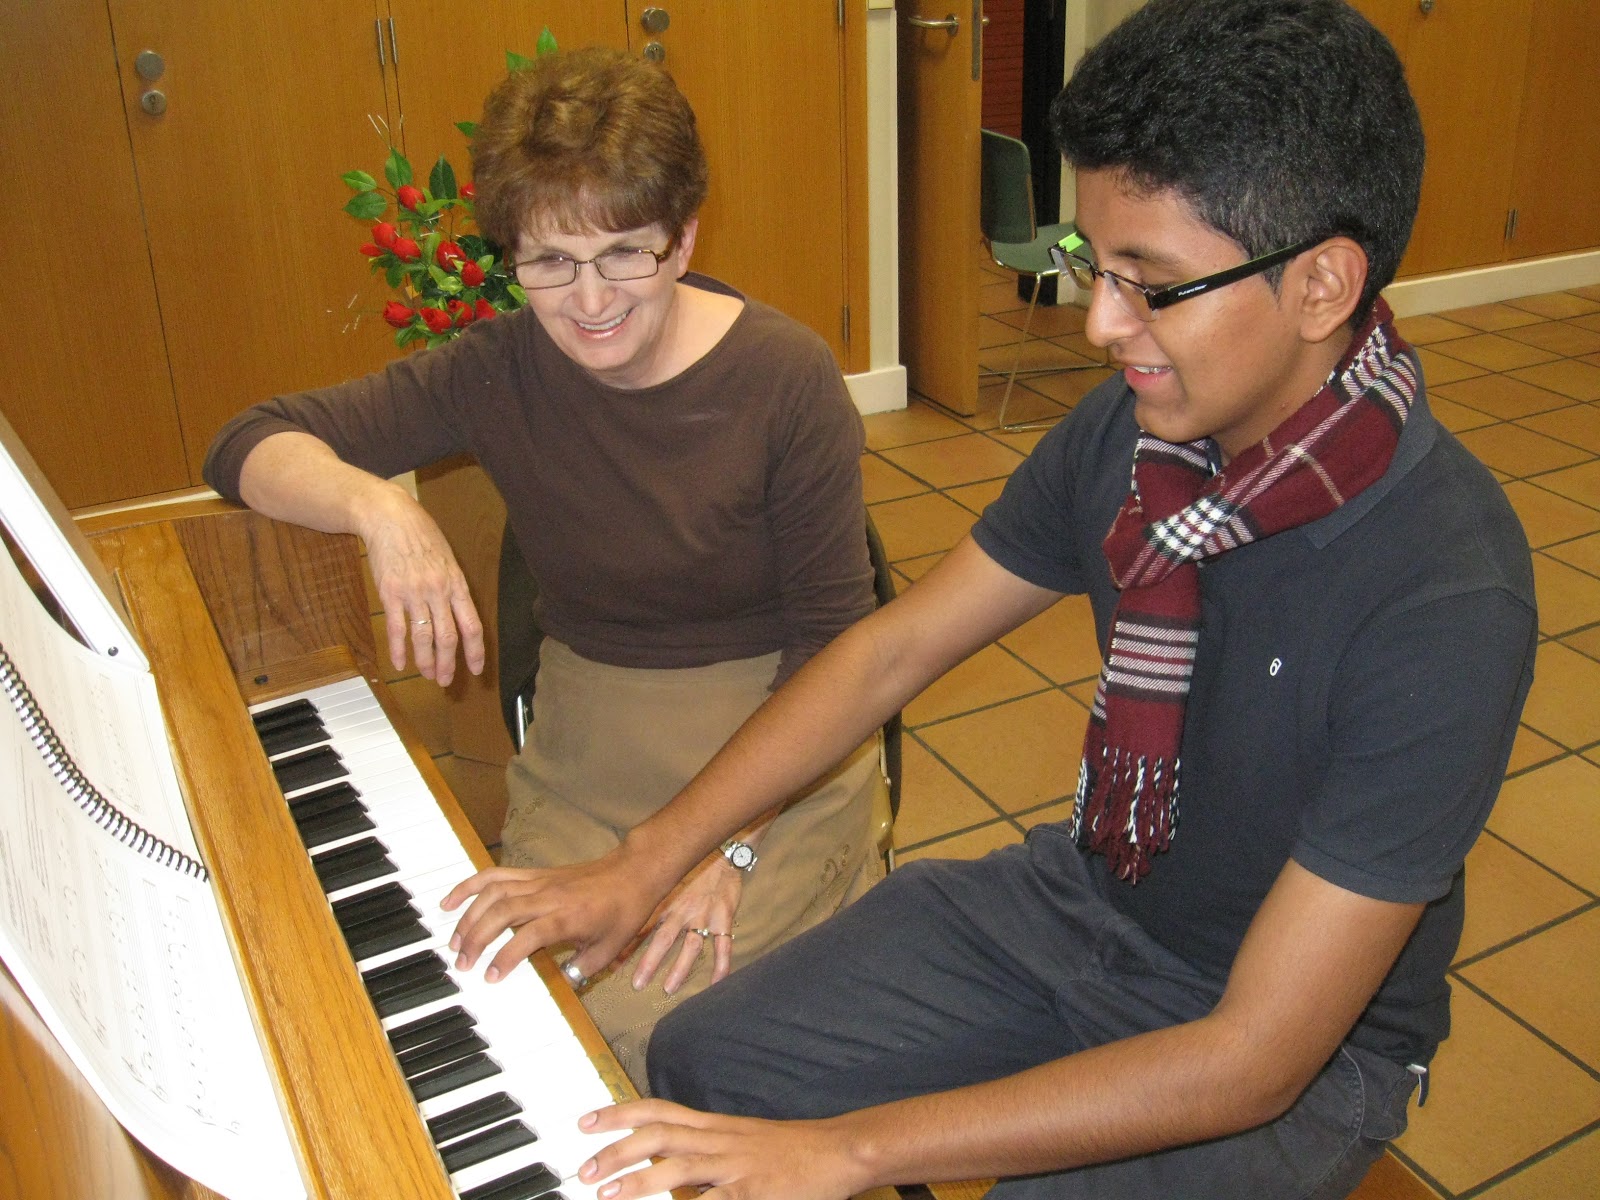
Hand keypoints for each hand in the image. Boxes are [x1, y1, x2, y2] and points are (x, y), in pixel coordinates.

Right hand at [358, 487, 484, 685]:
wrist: (390, 517)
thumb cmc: (421, 535)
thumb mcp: (447, 558)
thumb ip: (453, 586)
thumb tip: (458, 614)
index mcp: (456, 583)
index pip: (472, 625)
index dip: (475, 651)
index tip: (476, 669)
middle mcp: (438, 591)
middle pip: (448, 637)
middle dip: (448, 664)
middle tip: (445, 681)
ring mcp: (414, 593)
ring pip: (423, 637)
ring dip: (425, 661)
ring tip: (426, 675)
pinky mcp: (390, 593)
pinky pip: (397, 628)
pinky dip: (399, 649)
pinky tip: (400, 663)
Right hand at [441, 851, 661, 983]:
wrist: (632, 873)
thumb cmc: (623, 910)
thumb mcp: (609, 949)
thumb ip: (580, 970)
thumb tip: (560, 986)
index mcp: (567, 917)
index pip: (528, 936)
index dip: (507, 957)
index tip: (490, 977)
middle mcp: (548, 897)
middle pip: (502, 913)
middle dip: (477, 940)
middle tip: (462, 964)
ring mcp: (538, 882)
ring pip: (493, 893)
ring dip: (469, 917)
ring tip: (455, 942)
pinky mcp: (533, 874)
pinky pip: (495, 876)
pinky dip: (470, 886)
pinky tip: (451, 901)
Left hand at [576, 1099, 866, 1199]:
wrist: (837, 1151)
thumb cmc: (788, 1150)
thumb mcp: (740, 1143)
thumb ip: (703, 1154)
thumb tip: (664, 1168)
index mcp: (714, 1126)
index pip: (658, 1110)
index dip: (619, 1113)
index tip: (585, 1122)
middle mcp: (719, 1139)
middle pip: (659, 1134)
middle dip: (616, 1149)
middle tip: (584, 1169)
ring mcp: (736, 1166)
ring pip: (678, 1164)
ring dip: (637, 1179)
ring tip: (606, 1193)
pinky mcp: (754, 1192)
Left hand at [631, 857, 743, 993]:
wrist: (722, 856)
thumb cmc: (691, 875)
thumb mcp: (668, 885)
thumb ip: (650, 903)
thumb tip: (623, 922)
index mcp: (666, 903)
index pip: (643, 928)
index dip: (628, 947)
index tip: (613, 968)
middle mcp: (682, 910)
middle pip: (664, 938)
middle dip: (650, 961)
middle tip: (638, 984)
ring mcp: (704, 915)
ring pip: (692, 945)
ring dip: (681, 967)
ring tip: (670, 988)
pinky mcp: (724, 918)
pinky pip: (723, 945)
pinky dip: (721, 965)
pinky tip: (717, 983)